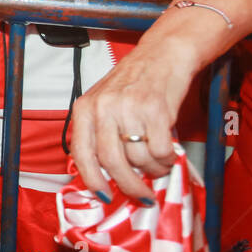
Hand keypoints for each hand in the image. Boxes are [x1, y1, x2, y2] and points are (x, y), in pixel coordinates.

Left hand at [67, 47, 190, 200]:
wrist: (162, 55)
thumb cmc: (133, 83)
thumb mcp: (103, 103)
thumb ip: (99, 132)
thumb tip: (105, 173)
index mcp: (84, 108)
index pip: (81, 153)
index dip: (93, 180)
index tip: (105, 196)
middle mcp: (103, 108)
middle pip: (111, 161)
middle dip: (128, 185)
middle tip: (142, 195)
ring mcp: (129, 108)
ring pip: (138, 158)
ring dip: (152, 169)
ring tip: (159, 165)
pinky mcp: (155, 110)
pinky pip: (160, 150)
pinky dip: (167, 159)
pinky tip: (169, 154)